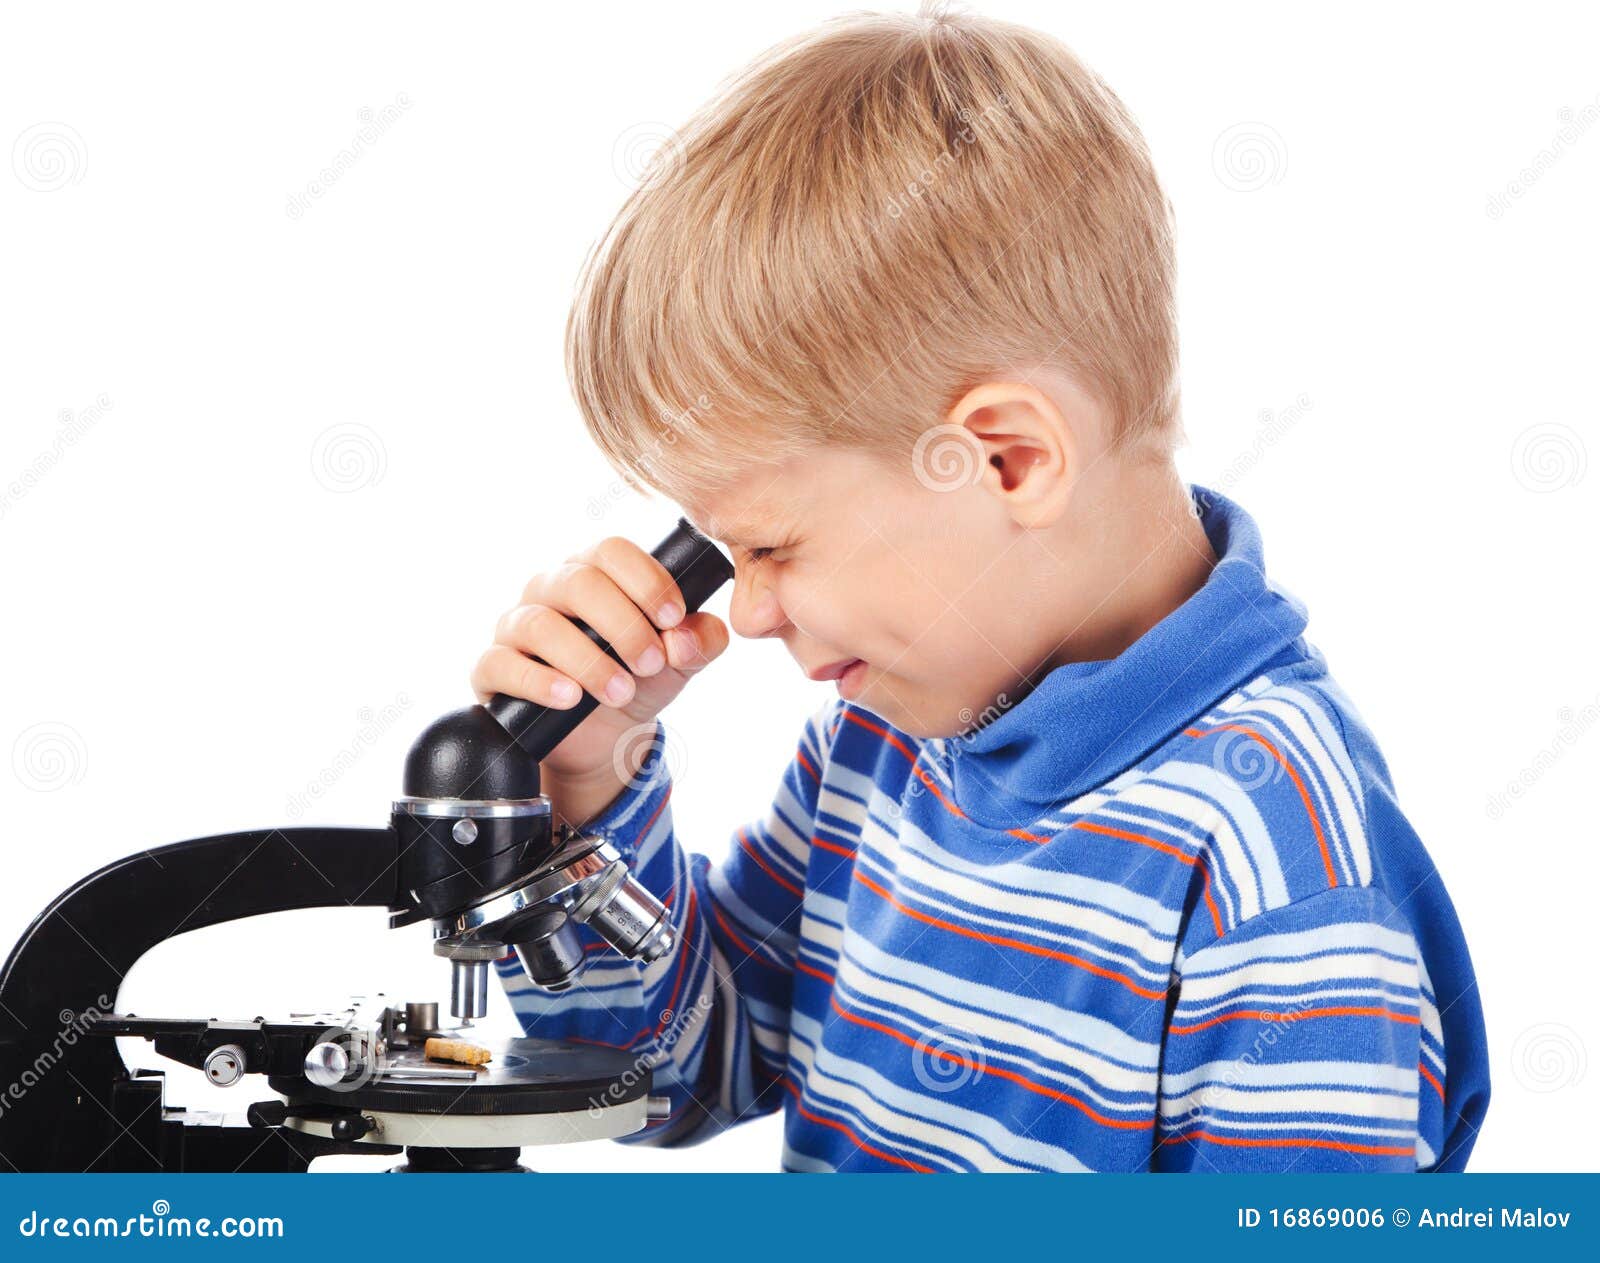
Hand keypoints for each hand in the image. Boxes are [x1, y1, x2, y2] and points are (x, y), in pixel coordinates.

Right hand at [470, 536, 729, 789]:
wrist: (608, 735)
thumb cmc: (641, 678)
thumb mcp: (682, 661)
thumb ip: (701, 640)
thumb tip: (685, 638)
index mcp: (596, 572)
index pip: (613, 551)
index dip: (646, 581)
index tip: (674, 618)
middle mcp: (551, 589)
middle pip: (579, 582)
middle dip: (623, 625)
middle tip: (652, 663)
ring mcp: (517, 625)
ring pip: (541, 624)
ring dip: (588, 660)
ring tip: (620, 692)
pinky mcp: (494, 668)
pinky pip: (502, 664)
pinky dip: (538, 682)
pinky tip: (570, 698)